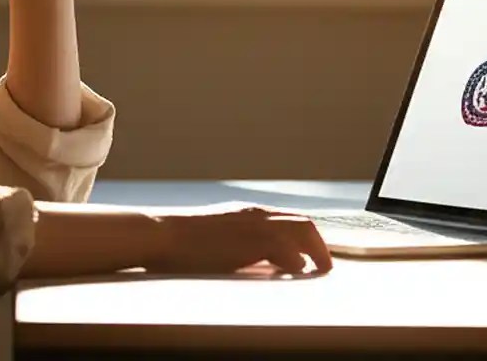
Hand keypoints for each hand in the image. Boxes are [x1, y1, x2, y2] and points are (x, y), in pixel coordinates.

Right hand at [146, 206, 333, 274]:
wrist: (163, 235)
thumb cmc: (181, 241)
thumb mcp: (217, 235)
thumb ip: (238, 241)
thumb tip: (254, 258)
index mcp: (249, 213)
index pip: (290, 219)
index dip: (306, 237)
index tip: (313, 253)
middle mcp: (258, 215)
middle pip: (304, 223)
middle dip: (318, 245)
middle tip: (323, 265)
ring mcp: (256, 225)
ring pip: (303, 231)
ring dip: (316, 252)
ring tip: (320, 270)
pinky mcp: (252, 241)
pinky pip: (288, 251)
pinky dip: (296, 262)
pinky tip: (293, 273)